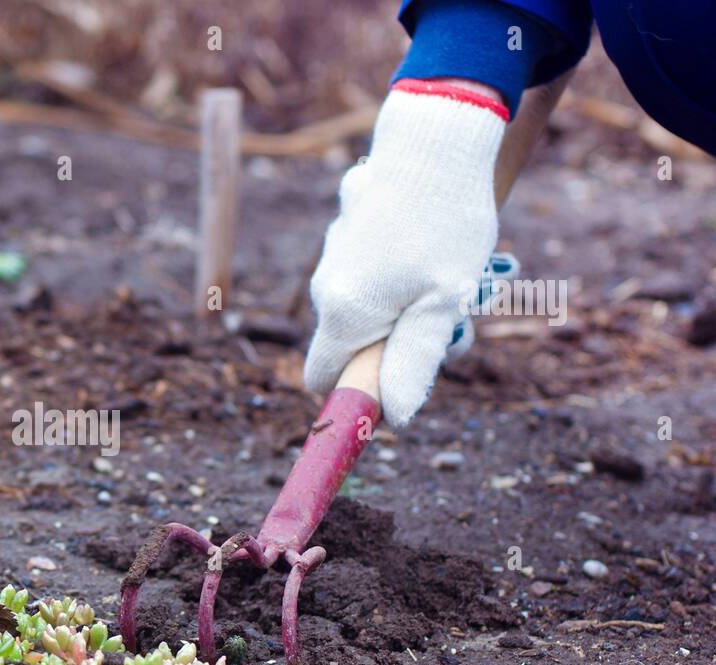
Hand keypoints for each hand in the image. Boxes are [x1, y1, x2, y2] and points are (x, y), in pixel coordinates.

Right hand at [305, 81, 507, 426]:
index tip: (401, 378)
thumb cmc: (444, 225)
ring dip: (406, 300)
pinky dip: (397, 263)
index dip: (358, 389)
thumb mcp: (442, 304)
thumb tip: (393, 416)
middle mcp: (326, 287)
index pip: (322, 380)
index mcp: (343, 315)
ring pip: (367, 301)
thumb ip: (413, 363)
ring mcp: (335, 254)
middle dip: (399, 340)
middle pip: (356, 342)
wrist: (433, 137)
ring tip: (450, 269)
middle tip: (452, 315)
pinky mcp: (349, 227)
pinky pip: (370, 264)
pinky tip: (428, 233)